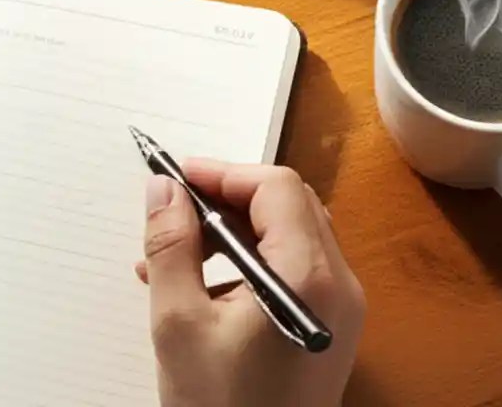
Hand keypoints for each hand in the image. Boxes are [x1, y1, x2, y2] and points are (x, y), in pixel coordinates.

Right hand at [136, 159, 365, 406]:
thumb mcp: (179, 323)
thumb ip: (170, 247)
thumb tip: (162, 190)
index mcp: (309, 278)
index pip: (275, 188)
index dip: (223, 173)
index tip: (174, 179)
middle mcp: (338, 286)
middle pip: (287, 206)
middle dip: (225, 200)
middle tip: (173, 215)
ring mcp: (339, 310)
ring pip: (289, 236)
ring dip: (232, 233)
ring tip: (173, 258)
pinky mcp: (329, 329)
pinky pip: (292, 271)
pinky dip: (247, 263)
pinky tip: (198, 289)